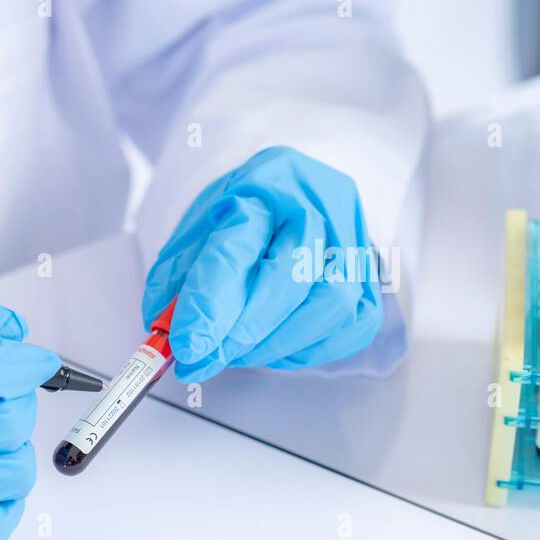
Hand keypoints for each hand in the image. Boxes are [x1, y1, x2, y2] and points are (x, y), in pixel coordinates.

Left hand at [142, 147, 384, 381]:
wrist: (297, 192)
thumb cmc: (247, 209)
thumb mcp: (198, 228)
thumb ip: (177, 279)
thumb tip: (165, 335)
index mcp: (267, 180)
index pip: (238, 245)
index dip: (210, 303)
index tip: (186, 345)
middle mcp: (320, 203)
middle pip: (293, 275)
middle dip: (244, 330)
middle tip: (205, 359)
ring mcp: (355, 239)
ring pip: (332, 304)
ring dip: (277, 343)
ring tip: (239, 353)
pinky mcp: (373, 275)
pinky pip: (351, 326)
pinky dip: (308, 348)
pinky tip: (278, 345)